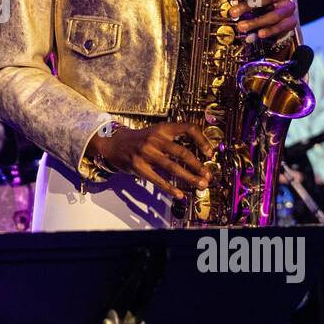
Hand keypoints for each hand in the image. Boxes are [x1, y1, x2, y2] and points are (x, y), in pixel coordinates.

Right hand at [87, 122, 214, 199]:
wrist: (114, 143)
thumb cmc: (139, 140)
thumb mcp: (156, 133)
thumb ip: (172, 141)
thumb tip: (195, 157)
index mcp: (163, 129)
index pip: (188, 129)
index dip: (202, 140)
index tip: (209, 153)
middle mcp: (155, 139)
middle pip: (183, 152)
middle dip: (198, 166)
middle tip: (208, 175)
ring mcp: (146, 153)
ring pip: (173, 167)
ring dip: (189, 178)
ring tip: (200, 185)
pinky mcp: (138, 166)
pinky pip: (158, 179)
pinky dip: (170, 188)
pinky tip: (179, 194)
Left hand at [228, 0, 297, 43]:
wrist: (275, 15)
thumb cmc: (258, 0)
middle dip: (248, 5)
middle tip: (232, 13)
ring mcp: (288, 6)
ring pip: (274, 14)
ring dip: (256, 22)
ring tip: (241, 27)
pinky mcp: (291, 20)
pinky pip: (281, 26)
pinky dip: (270, 31)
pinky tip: (259, 34)